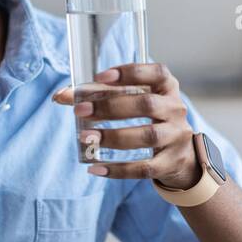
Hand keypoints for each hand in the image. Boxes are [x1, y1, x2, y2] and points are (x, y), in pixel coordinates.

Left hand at [52, 63, 199, 187]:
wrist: (180, 154)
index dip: (130, 72)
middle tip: (80, 110)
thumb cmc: (148, 118)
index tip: (100, 76)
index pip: (156, 73)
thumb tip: (60, 95)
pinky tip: (95, 167)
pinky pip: (144, 168)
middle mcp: (175, 109)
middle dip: (111, 107)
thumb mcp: (132, 100)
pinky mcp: (170, 163)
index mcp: (166, 87)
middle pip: (147, 105)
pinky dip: (119, 169)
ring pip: (147, 136)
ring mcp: (176, 137)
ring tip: (85, 137)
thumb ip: (99, 94)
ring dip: (113, 136)